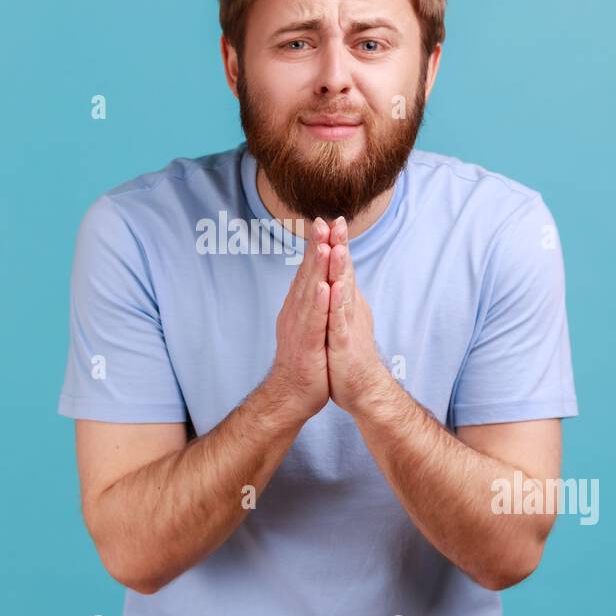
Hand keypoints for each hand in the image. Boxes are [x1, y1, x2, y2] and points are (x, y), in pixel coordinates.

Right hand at [265, 217, 332, 422]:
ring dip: (317, 268)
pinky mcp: (306, 344)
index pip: (308, 271)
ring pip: (309, 292)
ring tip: (324, 244)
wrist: (291, 395)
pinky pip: (313, 321)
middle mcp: (296, 311)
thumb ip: (311, 304)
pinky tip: (322, 287)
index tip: (323, 222)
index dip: (316, 246)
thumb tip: (316, 283)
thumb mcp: (309, 326)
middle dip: (315, 247)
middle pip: (307, 274)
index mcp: (299, 306)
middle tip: (322, 221)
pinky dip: (317, 303)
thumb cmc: (304, 362)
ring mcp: (299, 327)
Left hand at [324, 216, 389, 414]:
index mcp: (346, 302)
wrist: (362, 389)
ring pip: (344, 292)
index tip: (330, 219)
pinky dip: (336, 305)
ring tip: (337, 246)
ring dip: (341, 270)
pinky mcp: (344, 343)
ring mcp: (348, 325)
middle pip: (345, 272)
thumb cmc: (349, 354)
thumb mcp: (341, 319)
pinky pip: (339, 322)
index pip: (341, 268)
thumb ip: (341, 298)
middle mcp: (350, 308)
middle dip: (340, 246)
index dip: (336, 243)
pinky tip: (332, 289)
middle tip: (336, 220)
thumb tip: (337, 277)